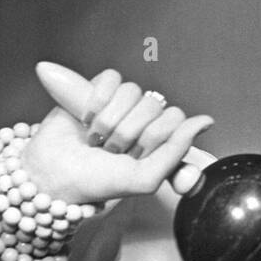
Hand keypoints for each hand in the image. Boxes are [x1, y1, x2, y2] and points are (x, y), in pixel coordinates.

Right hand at [21, 65, 215, 206]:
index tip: (134, 158)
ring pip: (132, 91)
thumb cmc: (99, 182)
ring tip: (96, 140)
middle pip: (153, 104)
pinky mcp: (98, 89)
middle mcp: (145, 118)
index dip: (152, 138)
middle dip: (128, 133)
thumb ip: (178, 150)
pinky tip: (85, 119)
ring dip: (109, 121)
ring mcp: (122, 103)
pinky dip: (96, 100)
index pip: (175, 117)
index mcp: (162, 139)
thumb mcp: (146, 178)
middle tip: (111, 152)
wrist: (53, 176)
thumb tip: (206, 120)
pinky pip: (111, 78)